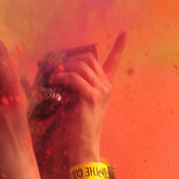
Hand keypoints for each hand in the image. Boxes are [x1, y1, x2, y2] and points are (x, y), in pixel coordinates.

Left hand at [30, 33, 126, 171]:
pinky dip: (61, 77)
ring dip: (63, 68)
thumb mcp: (75, 101)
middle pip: (89, 58)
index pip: (114, 62)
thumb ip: (72, 85)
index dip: (119, 47)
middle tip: (57, 70)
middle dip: (70, 59)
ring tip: (53, 77)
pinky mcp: (91, 97)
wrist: (83, 145)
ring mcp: (101, 92)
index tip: (124, 33)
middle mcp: (106, 87)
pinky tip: (55, 82)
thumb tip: (55, 71)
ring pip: (81, 66)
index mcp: (105, 87)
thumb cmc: (77, 127)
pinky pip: (74, 77)